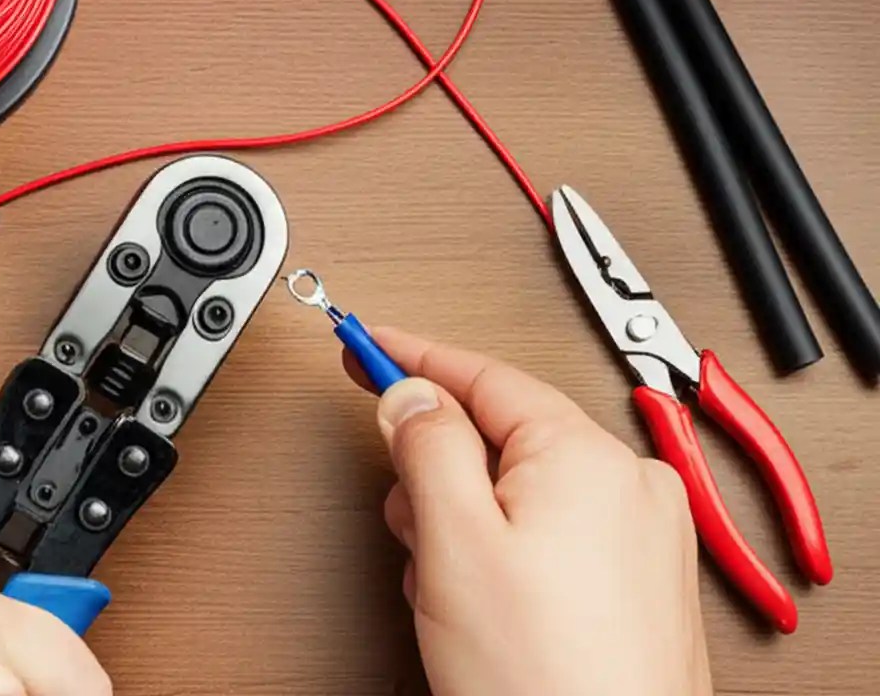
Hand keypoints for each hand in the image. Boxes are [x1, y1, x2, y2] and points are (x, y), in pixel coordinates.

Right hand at [348, 328, 711, 695]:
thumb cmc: (549, 680)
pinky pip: (552, 531)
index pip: (481, 375)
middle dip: (438, 472)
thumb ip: (428, 449)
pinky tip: (483, 603)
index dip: (412, 359)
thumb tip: (412, 394)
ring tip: (448, 586)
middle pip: (499, 436)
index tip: (367, 346)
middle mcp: (627, 481)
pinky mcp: (638, 576)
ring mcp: (640, 531)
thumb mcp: (456, 545)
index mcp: (586, 456)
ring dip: (466, 523)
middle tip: (409, 522)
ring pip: (519, 489)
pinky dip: (505, 550)